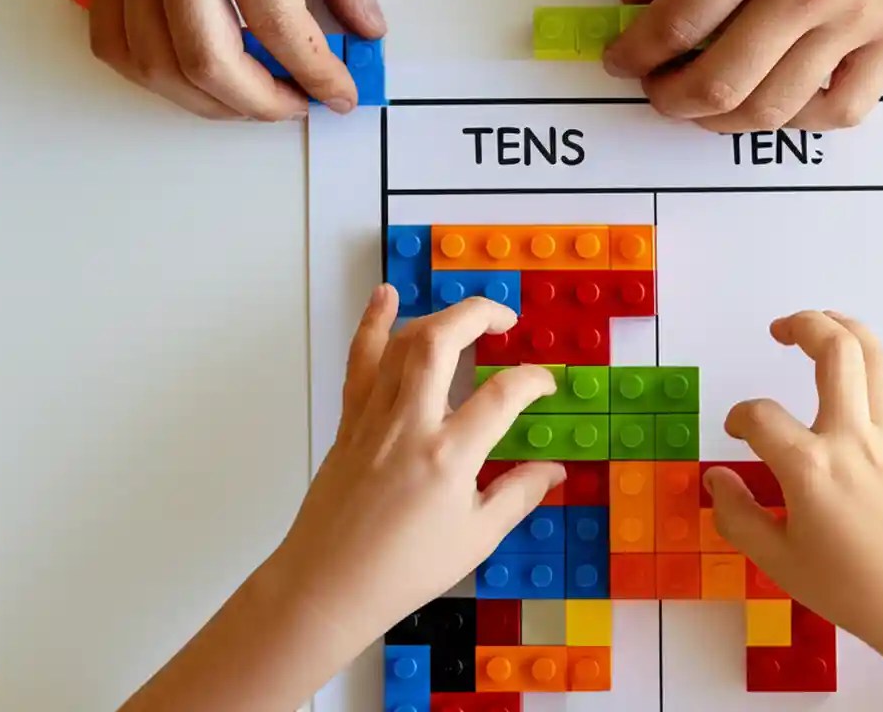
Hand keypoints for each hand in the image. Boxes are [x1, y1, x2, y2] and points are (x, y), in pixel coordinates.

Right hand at [89, 0, 385, 120]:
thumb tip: (364, 28)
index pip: (278, 28)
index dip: (316, 74)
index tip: (338, 93)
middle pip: (207, 61)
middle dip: (259, 103)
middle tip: (294, 104)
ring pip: (155, 64)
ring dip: (210, 102)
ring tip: (252, 99)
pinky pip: (115, 43)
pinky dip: (156, 75)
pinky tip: (198, 79)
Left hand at [275, 286, 565, 645]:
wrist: (328, 584)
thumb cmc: (403, 570)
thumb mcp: (476, 539)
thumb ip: (518, 495)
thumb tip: (553, 471)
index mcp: (449, 456)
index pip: (503, 395)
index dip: (533, 381)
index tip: (544, 384)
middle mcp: (409, 425)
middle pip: (442, 341)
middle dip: (479, 315)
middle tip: (505, 320)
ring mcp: (374, 418)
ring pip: (402, 342)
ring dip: (437, 315)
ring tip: (464, 311)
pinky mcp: (350, 422)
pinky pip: (362, 360)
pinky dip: (373, 323)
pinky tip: (384, 297)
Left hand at [605, 0, 882, 131]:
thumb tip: (638, 5)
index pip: (677, 25)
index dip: (636, 52)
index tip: (621, 59)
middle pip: (720, 84)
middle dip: (671, 97)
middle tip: (657, 88)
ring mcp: (857, 21)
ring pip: (772, 110)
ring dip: (721, 120)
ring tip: (703, 102)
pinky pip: (840, 111)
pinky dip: (798, 118)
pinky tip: (771, 99)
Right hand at [705, 311, 882, 646]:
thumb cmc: (856, 591)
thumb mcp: (780, 563)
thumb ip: (740, 518)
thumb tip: (718, 481)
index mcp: (809, 467)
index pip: (761, 417)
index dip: (740, 417)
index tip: (737, 433)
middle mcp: (851, 439)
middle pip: (833, 353)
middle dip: (803, 326)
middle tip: (780, 329)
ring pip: (873, 359)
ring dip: (847, 326)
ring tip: (824, 320)